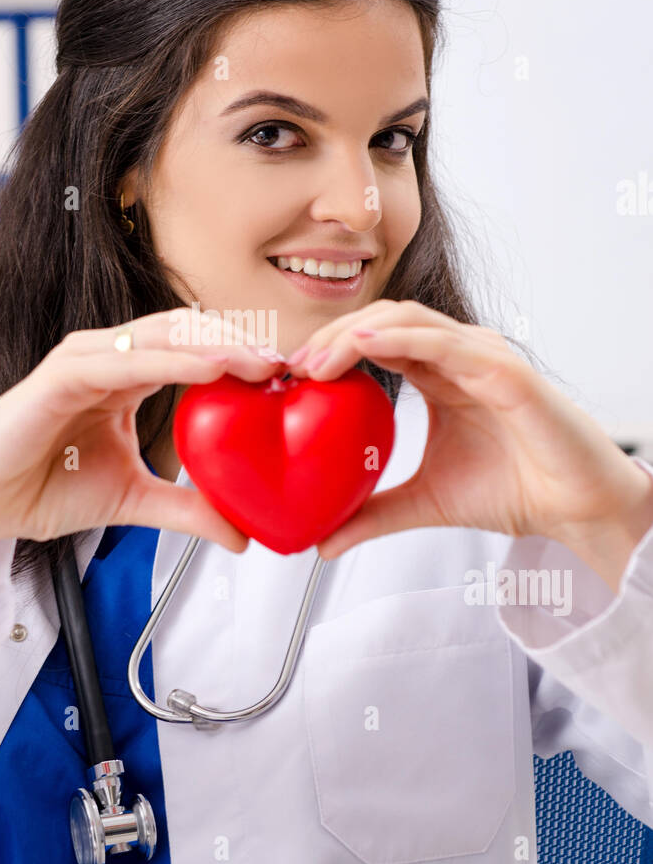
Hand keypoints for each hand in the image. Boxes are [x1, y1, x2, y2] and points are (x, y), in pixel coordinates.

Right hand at [0, 309, 284, 554]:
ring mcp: (83, 361)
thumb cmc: (43, 489)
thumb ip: (187, 509)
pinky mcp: (59, 375)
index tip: (289, 376)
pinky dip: (172, 361)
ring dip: (216, 344)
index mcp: (127, 376)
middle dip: (240, 341)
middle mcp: (108, 359)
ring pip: (161, 335)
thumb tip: (244, 537)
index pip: (194, 349)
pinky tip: (210, 368)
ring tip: (262, 362)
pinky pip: (125, 362)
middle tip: (289, 364)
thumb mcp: (134, 501)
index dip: (241, 355)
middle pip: (186, 330)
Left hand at [287, 300, 652, 585]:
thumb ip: (375, 514)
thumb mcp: (426, 502)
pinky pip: (443, 341)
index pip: (375, 340)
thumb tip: (322, 544)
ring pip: (407, 320)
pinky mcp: (503, 368)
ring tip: (315, 359)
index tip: (289, 376)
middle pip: (383, 320)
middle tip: (292, 366)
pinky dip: (398, 338)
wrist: (574, 509)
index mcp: (440, 372)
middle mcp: (459, 354)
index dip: (331, 348)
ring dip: (354, 332)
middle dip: (333, 335)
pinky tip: (362, 346)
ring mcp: (482, 355)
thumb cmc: (515, 491)